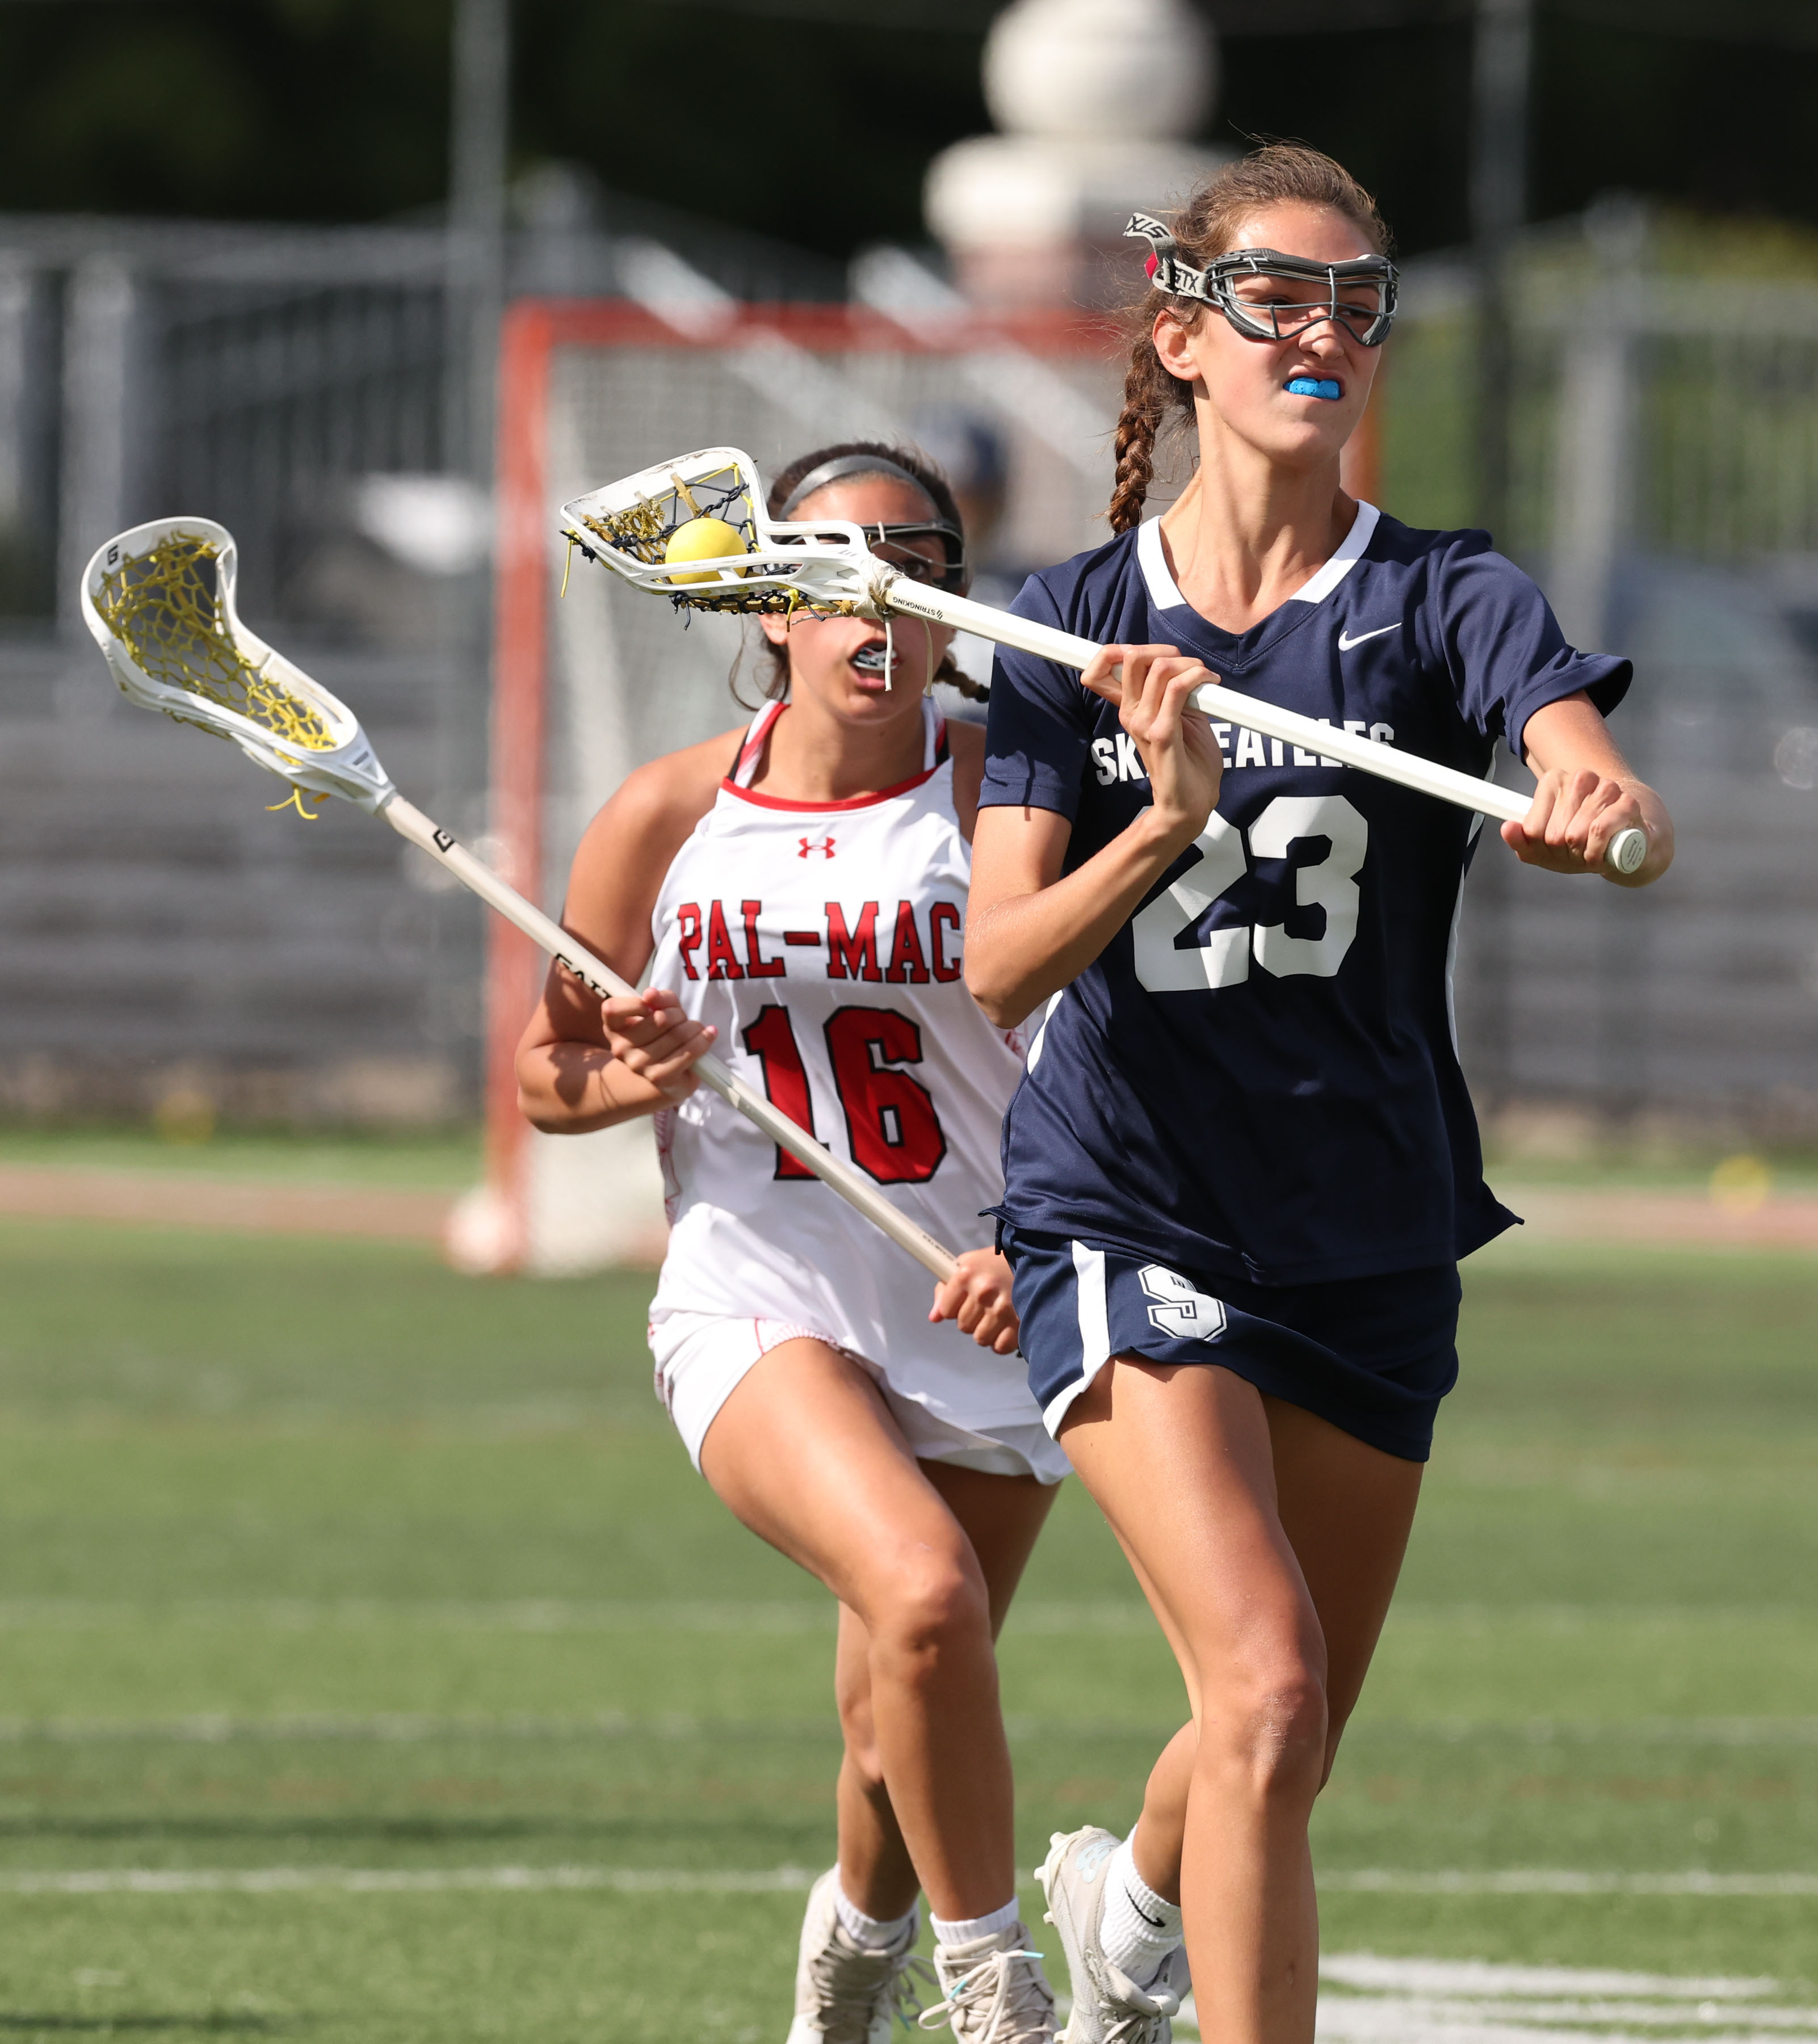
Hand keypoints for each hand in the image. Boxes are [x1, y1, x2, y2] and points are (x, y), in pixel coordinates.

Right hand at [600, 987, 715, 1100]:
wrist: (664, 1076)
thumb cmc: (659, 1036)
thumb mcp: (657, 1011)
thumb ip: (659, 999)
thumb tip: (651, 994)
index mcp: (613, 1028)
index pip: (612, 1009)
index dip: (636, 1003)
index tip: (650, 1005)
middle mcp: (621, 1048)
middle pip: (659, 1018)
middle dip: (679, 1014)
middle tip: (683, 1018)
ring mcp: (639, 1065)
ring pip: (677, 1034)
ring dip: (694, 1027)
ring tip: (696, 1028)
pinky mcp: (660, 1077)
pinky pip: (688, 1052)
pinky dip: (703, 1040)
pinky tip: (709, 1034)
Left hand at [930, 1247, 1019, 1355]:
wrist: (1038, 1259)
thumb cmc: (998, 1262)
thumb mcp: (970, 1264)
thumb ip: (947, 1289)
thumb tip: (934, 1318)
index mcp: (966, 1274)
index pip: (946, 1309)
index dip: (954, 1307)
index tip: (966, 1301)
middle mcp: (982, 1291)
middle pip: (963, 1326)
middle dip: (972, 1319)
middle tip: (986, 1306)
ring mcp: (1002, 1308)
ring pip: (980, 1338)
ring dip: (986, 1331)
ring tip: (997, 1317)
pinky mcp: (1020, 1322)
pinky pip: (999, 1346)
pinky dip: (1001, 1341)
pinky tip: (1006, 1327)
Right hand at [1080, 643, 1223, 852]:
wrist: (1190, 803)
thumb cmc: (1187, 760)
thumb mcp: (1178, 716)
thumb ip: (1170, 690)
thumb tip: (1178, 663)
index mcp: (1128, 709)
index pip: (1098, 671)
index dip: (1109, 652)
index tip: (1144, 651)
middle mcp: (1130, 714)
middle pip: (1131, 657)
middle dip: (1164, 650)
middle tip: (1187, 666)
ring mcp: (1143, 723)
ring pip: (1159, 668)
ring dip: (1189, 665)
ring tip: (1204, 677)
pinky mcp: (1162, 734)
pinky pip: (1178, 688)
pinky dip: (1198, 677)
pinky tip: (1210, 683)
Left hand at [1500, 769, 1672, 884]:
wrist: (1625, 848)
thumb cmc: (1580, 845)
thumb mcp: (1544, 849)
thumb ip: (1521, 840)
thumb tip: (1507, 827)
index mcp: (1554, 781)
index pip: (1532, 828)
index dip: (1542, 847)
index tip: (1555, 846)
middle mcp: (1579, 778)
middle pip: (1552, 833)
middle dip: (1564, 852)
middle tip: (1576, 850)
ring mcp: (1605, 788)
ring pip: (1575, 833)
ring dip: (1581, 853)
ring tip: (1589, 851)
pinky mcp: (1627, 803)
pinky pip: (1599, 831)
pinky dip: (1596, 851)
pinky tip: (1601, 853)